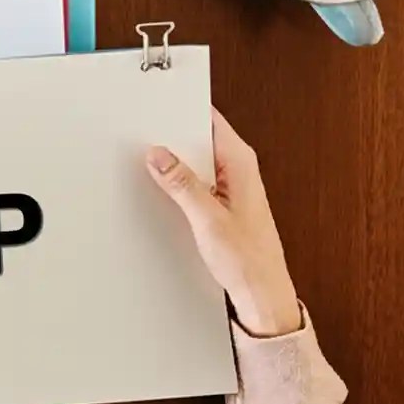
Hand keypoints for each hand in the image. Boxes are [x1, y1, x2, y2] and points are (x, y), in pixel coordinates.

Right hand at [145, 109, 303, 337]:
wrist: (261, 292)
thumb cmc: (248, 260)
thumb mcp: (207, 219)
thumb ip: (181, 184)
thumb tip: (158, 155)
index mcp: (240, 162)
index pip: (208, 120)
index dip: (180, 111)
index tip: (154, 110)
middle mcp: (237, 168)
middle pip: (197, 137)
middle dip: (170, 137)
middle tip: (142, 140)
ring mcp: (229, 184)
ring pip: (193, 159)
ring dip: (172, 162)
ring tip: (149, 167)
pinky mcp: (220, 200)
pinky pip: (194, 178)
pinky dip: (176, 181)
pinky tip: (161, 189)